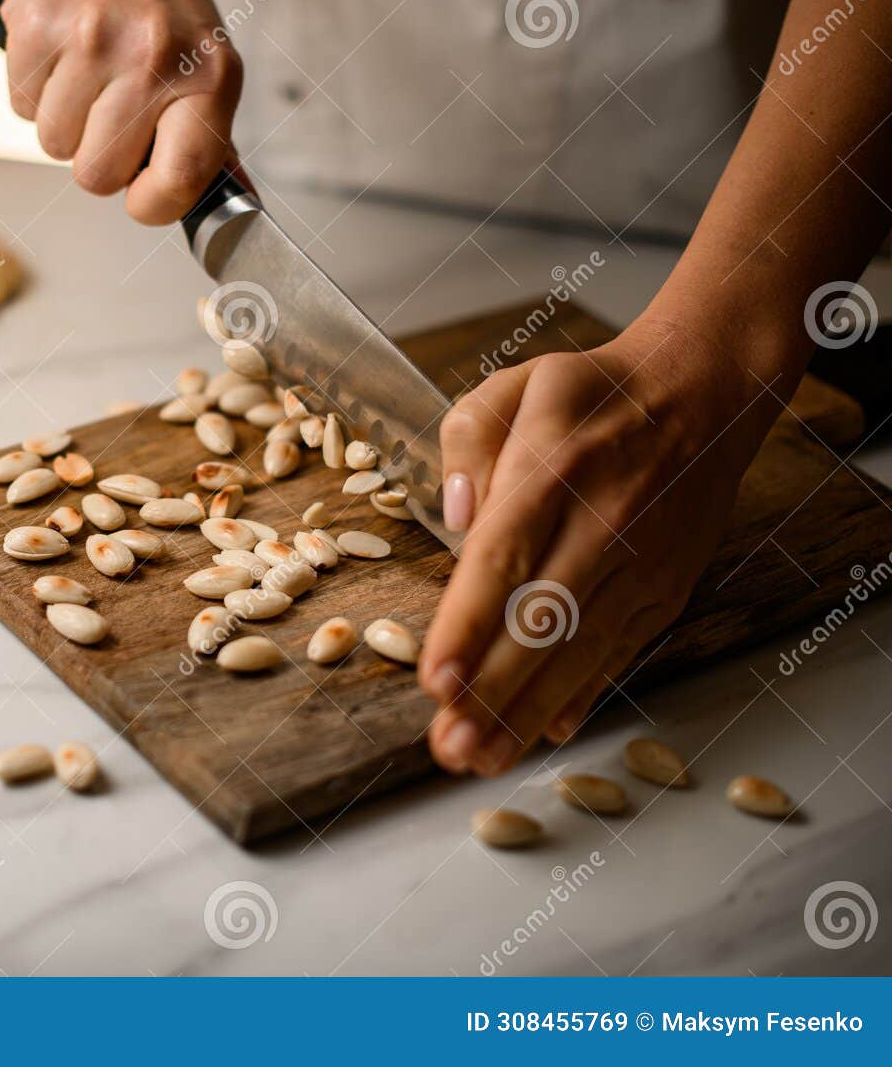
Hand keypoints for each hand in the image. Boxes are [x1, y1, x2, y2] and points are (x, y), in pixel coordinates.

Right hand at [2, 0, 241, 223]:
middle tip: (109, 112)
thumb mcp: (206, 62)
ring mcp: (92, 44)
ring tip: (87, 74)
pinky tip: (60, 54)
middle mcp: (153, 59)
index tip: (141, 195)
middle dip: (95, 156)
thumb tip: (233, 204)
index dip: (150, 204)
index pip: (180, 181)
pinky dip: (34, 91)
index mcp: (209, 76)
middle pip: (97, 176)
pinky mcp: (38, 29)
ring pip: (53, 145)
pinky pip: (20, 106)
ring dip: (63, 122)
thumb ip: (209, 137)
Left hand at [418, 319, 778, 775]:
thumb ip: (468, 440)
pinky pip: (620, 653)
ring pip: (580, 652)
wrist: (705, 393)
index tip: (437, 680)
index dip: (470, 628)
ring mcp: (641, 565)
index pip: (504, 560)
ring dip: (528, 712)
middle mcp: (602, 524)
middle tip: (448, 746)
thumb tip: (455, 514)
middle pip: (542, 623)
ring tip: (480, 758)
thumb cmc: (594, 394)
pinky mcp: (666, 590)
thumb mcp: (515, 385)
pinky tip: (544, 733)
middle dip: (493, 694)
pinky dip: (581, 696)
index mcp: (554, 470)